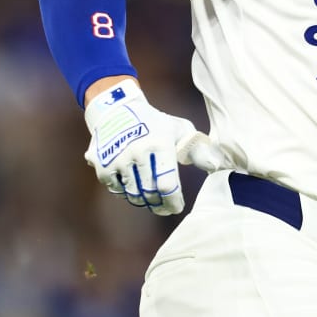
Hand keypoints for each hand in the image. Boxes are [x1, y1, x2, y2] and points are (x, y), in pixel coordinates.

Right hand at [82, 79, 229, 215]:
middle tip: (164, 206)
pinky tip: (132, 185)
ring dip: (143, 200)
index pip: (167, 185)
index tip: (176, 207)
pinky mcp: (102, 164)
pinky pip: (116, 189)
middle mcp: (137, 152)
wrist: (116, 109)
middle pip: (150, 193)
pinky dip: (125, 192)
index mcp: (159, 144)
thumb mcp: (180, 129)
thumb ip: (198, 149)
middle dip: (159, 204)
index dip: (173, 202)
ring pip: (133, 194)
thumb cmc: (154, 123)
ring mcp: (117, 159)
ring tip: (150, 196)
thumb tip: (214, 166)